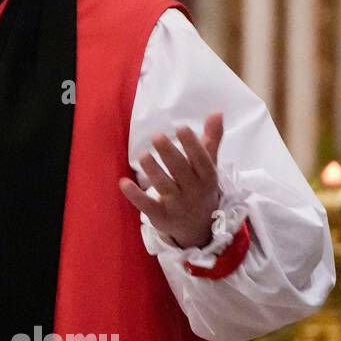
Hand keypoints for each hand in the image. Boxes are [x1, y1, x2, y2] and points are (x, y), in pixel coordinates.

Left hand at [119, 110, 223, 249]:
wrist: (200, 228)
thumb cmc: (201, 187)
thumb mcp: (209, 165)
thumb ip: (212, 139)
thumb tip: (217, 112)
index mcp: (207, 177)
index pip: (201, 160)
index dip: (192, 145)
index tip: (181, 127)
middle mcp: (193, 191)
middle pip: (181, 171)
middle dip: (169, 154)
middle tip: (156, 136)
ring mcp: (176, 205)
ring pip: (164, 186)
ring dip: (153, 170)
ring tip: (142, 155)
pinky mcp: (160, 216)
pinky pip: (147, 205)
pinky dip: (135, 195)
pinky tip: (123, 182)